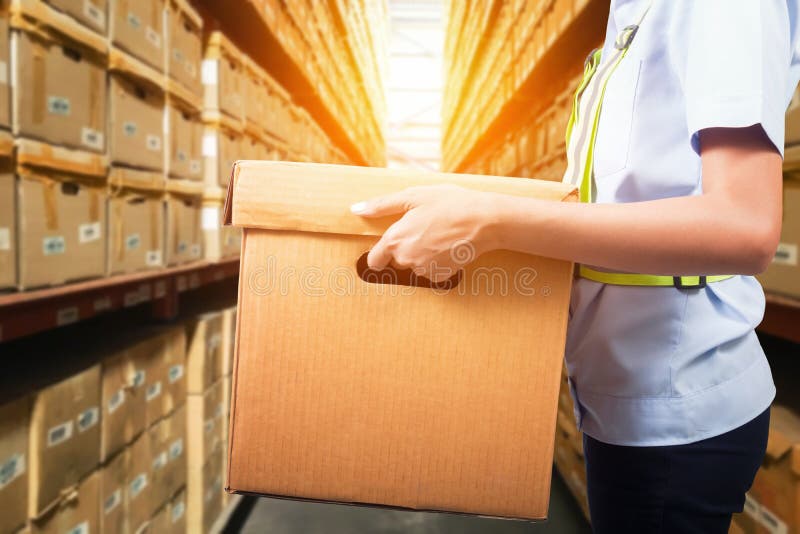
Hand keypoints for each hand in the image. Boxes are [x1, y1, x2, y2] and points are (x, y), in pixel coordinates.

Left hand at [350, 184, 498, 281]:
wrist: (483, 221)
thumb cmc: (449, 204)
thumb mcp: (413, 197)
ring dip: (423, 255)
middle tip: (425, 229)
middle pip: (397, 260)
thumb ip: (381, 205)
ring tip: (440, 235)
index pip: (374, 260)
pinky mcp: (441, 276)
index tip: (389, 247)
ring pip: (415, 265)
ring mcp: (423, 270)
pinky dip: (438, 262)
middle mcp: (406, 259)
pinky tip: (448, 247)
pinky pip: (432, 271)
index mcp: (394, 240)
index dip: (380, 254)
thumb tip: (356, 209)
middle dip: (406, 248)